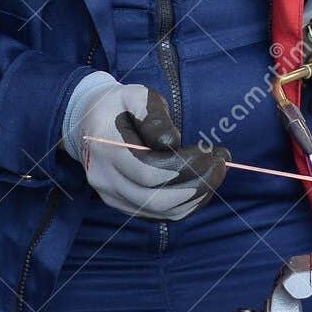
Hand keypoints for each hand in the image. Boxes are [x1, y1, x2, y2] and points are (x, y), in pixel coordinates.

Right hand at [62, 73, 228, 219]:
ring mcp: (114, 198)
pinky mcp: (126, 206)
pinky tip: (204, 184)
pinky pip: (163, 215)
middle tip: (221, 160)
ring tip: (218, 170)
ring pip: (164, 212)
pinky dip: (190, 204)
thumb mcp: (135, 96)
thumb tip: (172, 143)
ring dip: (200, 196)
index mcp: (107, 150)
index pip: (149, 172)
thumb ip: (153, 115)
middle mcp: (106, 180)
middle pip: (158, 198)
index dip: (185, 166)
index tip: (207, 148)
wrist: (90, 124)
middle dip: (199, 183)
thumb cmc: (118, 106)